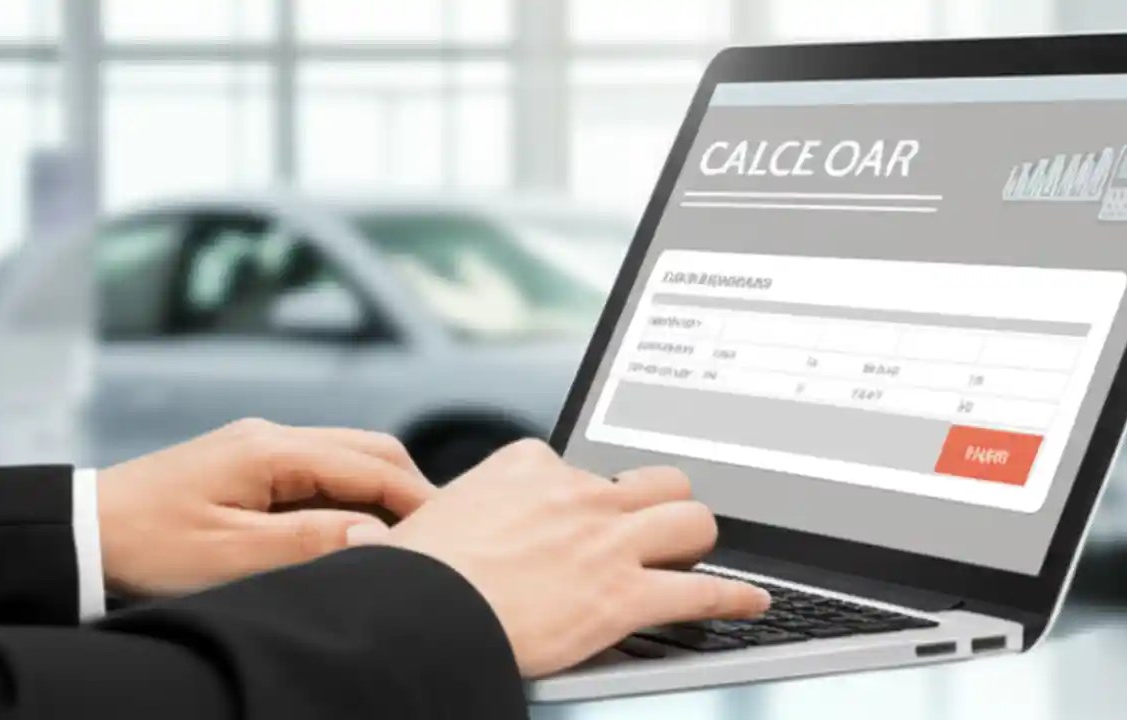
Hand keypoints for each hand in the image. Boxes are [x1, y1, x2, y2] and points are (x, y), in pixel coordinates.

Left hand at [97, 418, 433, 596]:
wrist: (81, 529)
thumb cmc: (149, 545)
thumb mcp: (231, 554)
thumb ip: (308, 541)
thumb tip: (376, 534)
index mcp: (272, 450)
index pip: (372, 465)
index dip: (418, 497)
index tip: (454, 528)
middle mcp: (272, 435)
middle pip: (368, 448)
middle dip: (408, 487)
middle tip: (435, 533)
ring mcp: (260, 444)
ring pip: (346, 455)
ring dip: (378, 490)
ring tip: (398, 537)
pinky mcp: (248, 461)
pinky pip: (318, 467)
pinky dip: (347, 492)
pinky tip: (349, 528)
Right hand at [350, 439, 769, 677]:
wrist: (418, 614)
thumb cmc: (409, 578)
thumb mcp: (418, 526)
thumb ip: (433, 523)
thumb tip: (375, 533)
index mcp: (525, 467)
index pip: (578, 465)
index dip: (588, 493)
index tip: (588, 510)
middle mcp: (575, 494)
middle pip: (655, 481)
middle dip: (662, 503)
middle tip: (658, 527)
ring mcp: (606, 542)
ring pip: (690, 521)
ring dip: (696, 540)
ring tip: (696, 554)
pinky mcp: (624, 595)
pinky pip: (703, 591)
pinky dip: (733, 598)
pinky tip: (751, 601)